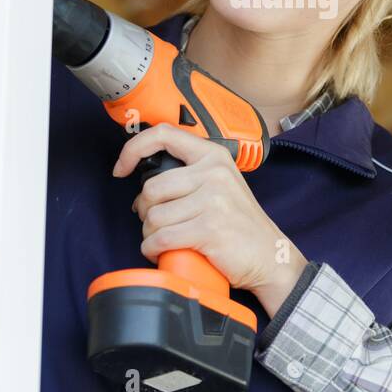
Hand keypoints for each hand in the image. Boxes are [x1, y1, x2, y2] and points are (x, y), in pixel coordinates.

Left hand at [114, 124, 308, 316]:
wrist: (270, 256)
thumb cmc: (240, 224)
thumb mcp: (222, 184)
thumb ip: (192, 174)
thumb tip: (146, 186)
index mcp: (214, 156)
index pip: (163, 134)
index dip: (133, 149)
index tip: (121, 168)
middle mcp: (213, 173)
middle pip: (151, 189)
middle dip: (144, 212)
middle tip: (155, 224)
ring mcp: (213, 200)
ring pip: (154, 217)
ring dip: (149, 235)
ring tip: (163, 241)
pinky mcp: (209, 229)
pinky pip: (161, 239)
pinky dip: (152, 250)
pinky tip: (160, 253)